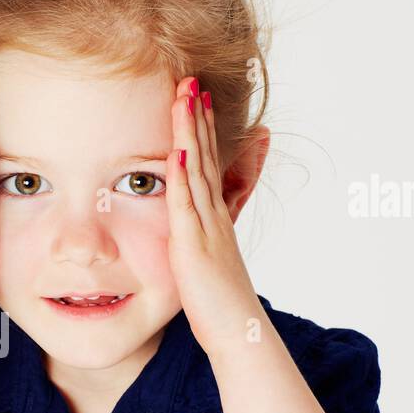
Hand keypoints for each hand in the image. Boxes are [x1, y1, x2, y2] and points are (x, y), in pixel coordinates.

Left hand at [165, 76, 265, 357]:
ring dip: (190, 131)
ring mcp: (206, 228)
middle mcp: (213, 216)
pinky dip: (181, 176)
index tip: (194, 99)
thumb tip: (190, 237)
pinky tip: (176, 150)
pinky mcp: (193, 246)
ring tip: (185, 95)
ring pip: (196, 170)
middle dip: (196, 117)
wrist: (238, 333)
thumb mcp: (206, 266)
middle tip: (190, 80)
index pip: (205, 165)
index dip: (199, 131)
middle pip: (203, 156)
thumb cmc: (219, 307)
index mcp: (213, 219)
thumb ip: (197, 246)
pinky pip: (186, 205)